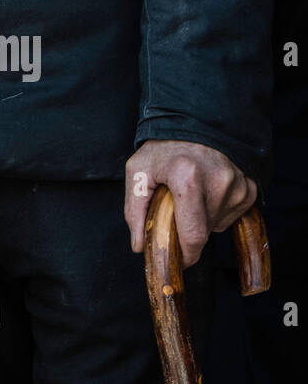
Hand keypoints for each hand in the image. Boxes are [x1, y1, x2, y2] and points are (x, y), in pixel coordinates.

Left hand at [123, 139, 256, 266]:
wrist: (194, 124)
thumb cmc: (163, 149)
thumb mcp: (138, 172)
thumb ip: (134, 210)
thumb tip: (138, 246)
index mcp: (187, 178)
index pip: (193, 235)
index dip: (185, 255)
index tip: (178, 259)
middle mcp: (218, 182)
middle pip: (205, 232)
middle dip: (188, 231)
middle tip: (175, 211)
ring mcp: (237, 185)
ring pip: (218, 224)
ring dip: (202, 218)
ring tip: (190, 194)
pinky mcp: (248, 188)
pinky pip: (232, 215)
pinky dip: (217, 210)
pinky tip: (207, 191)